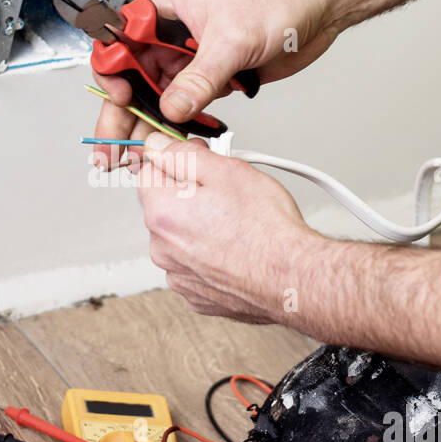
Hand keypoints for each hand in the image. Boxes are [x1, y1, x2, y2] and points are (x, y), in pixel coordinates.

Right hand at [91, 0, 343, 167]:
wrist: (319, 4)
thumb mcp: (232, 38)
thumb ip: (200, 78)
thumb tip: (173, 108)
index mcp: (167, 11)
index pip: (121, 41)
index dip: (114, 72)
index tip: (122, 98)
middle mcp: (175, 36)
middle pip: (134, 78)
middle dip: (123, 113)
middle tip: (115, 147)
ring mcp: (194, 59)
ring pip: (159, 96)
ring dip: (151, 125)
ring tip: (139, 154)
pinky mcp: (214, 78)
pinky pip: (188, 106)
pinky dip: (181, 126)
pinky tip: (174, 143)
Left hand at [136, 132, 322, 323]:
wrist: (291, 277)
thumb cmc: (266, 228)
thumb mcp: (226, 171)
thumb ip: (182, 155)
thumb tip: (159, 145)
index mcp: (162, 212)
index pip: (149, 172)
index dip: (176, 159)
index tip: (199, 159)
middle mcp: (162, 247)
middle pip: (164, 206)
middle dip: (189, 194)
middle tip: (227, 191)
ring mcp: (178, 275)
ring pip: (180, 238)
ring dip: (198, 227)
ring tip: (236, 224)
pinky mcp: (196, 295)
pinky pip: (195, 266)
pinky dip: (209, 256)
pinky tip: (235, 250)